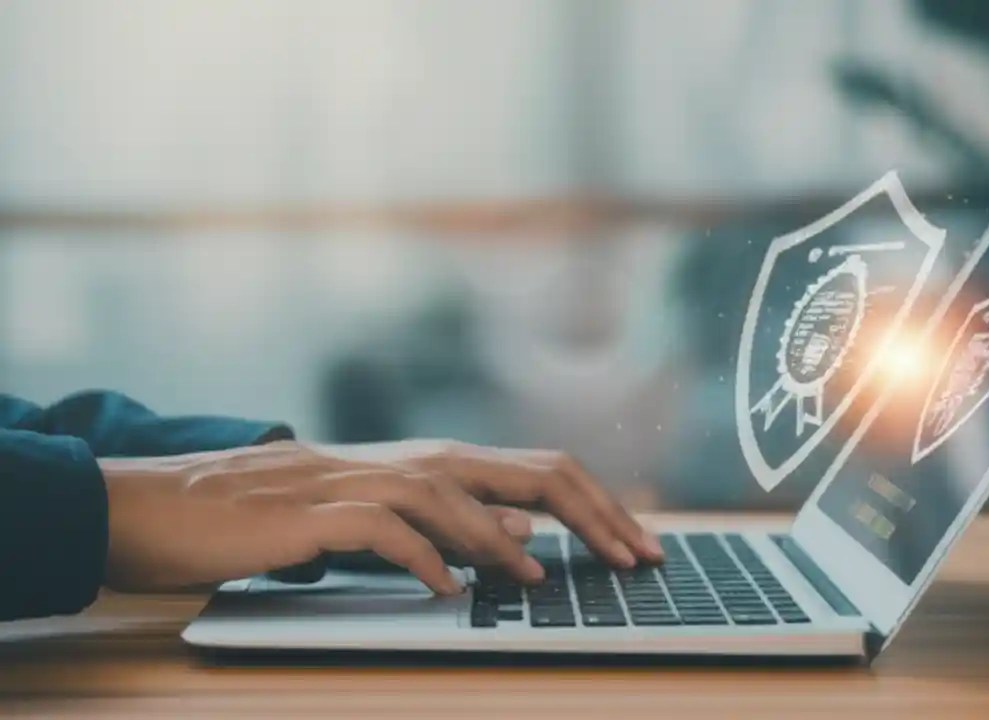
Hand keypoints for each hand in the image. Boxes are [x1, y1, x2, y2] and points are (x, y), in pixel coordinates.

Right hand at [316, 440, 664, 567]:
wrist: (200, 501)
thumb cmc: (308, 513)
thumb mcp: (401, 518)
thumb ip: (461, 522)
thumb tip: (526, 537)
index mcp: (449, 463)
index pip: (548, 475)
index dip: (603, 508)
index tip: (641, 548)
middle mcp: (424, 462)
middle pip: (531, 475)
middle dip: (593, 516)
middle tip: (633, 560)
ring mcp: (375, 480)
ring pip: (460, 497)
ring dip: (504, 541)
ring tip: (542, 584)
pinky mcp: (326, 511)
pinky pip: (386, 529)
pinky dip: (423, 557)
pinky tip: (447, 589)